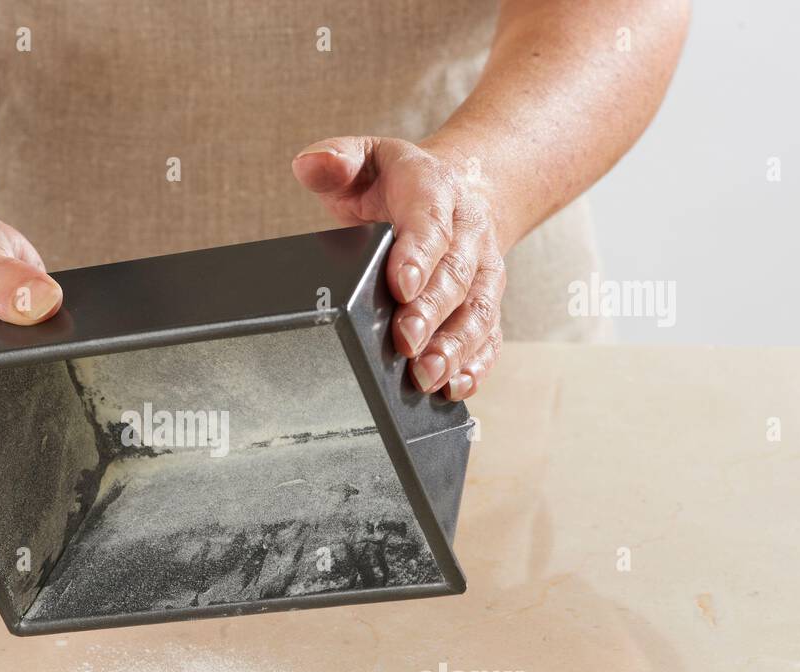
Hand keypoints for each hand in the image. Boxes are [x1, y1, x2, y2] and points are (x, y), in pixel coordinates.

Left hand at [292, 137, 504, 400]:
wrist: (457, 187)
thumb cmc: (395, 182)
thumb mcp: (362, 158)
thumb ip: (335, 161)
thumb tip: (310, 164)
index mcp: (435, 190)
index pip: (428, 224)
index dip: (417, 256)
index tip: (399, 287)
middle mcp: (468, 231)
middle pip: (455, 276)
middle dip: (430, 313)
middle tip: (404, 344)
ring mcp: (482, 270)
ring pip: (477, 311)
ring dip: (455, 347)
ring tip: (426, 376)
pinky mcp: (485, 302)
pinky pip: (489, 335)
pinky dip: (476, 363)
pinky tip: (455, 386)